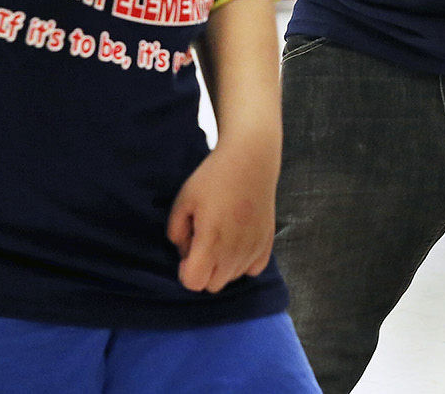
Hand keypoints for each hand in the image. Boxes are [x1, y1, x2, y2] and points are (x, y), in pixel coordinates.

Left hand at [165, 139, 277, 292]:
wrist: (251, 158)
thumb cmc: (213, 177)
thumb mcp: (183, 200)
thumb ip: (176, 232)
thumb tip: (185, 251)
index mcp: (211, 241)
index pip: (194, 283)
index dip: (186, 271)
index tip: (188, 251)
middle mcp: (235, 250)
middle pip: (213, 285)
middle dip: (204, 270)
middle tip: (203, 242)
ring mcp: (254, 248)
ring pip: (233, 277)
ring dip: (223, 266)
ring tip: (222, 236)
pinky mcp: (267, 242)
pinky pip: (253, 269)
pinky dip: (243, 262)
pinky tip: (238, 240)